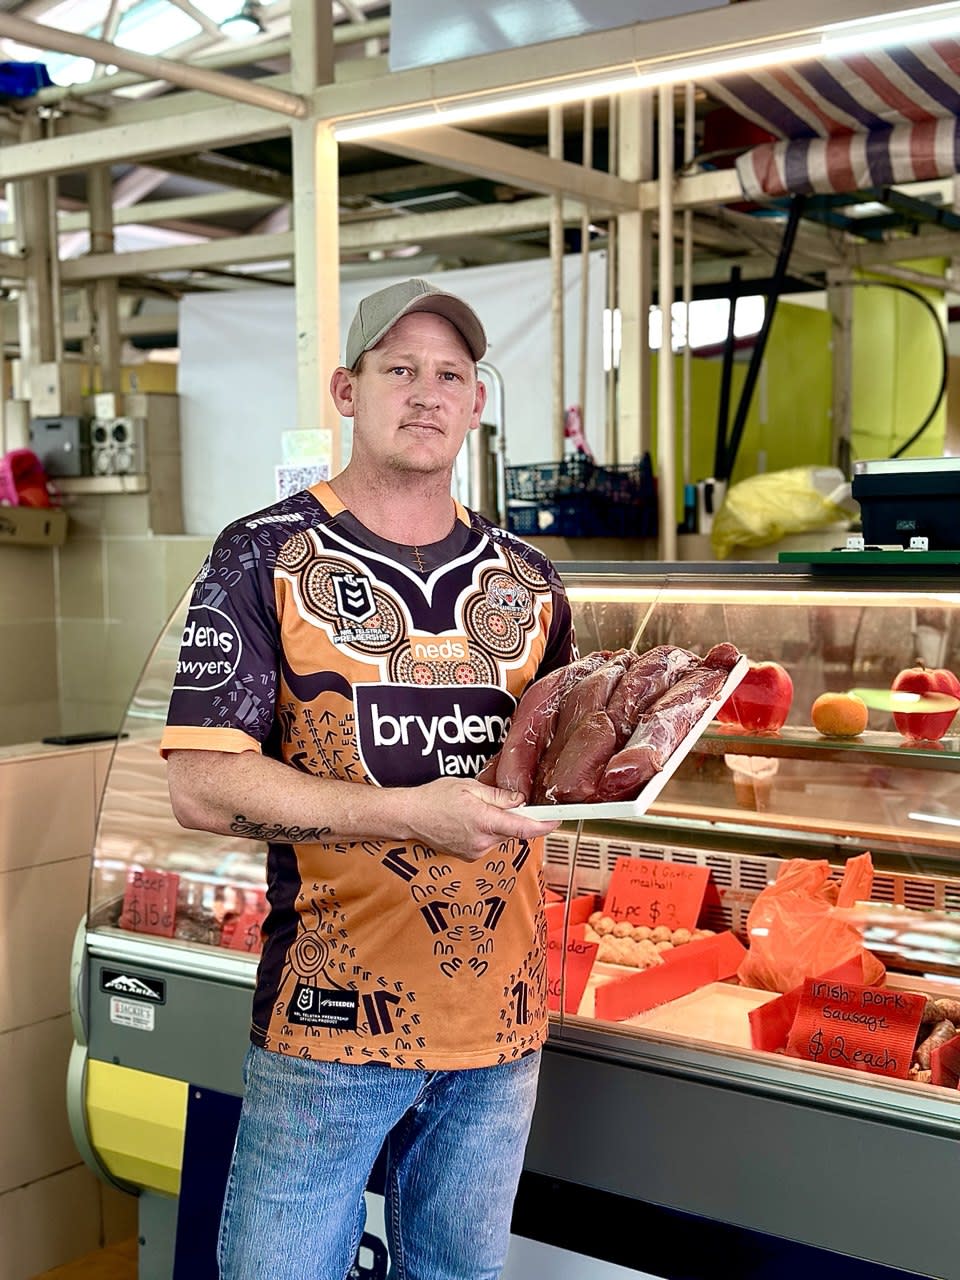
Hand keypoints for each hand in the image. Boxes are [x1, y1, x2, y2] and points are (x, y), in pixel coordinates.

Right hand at [401, 777, 560, 861]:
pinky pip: (488, 842)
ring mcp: (475, 851)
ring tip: (476, 809)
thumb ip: (498, 796)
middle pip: (513, 832)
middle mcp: (482, 841)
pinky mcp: (468, 855)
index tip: (556, 820)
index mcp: (484, 821)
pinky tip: (469, 820)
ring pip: (500, 837)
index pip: (523, 828)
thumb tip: (519, 801)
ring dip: (498, 824)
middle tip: (505, 801)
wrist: (410, 817)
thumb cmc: (435, 798)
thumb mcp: (469, 787)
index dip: (543, 825)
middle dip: (515, 818)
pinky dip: (487, 831)